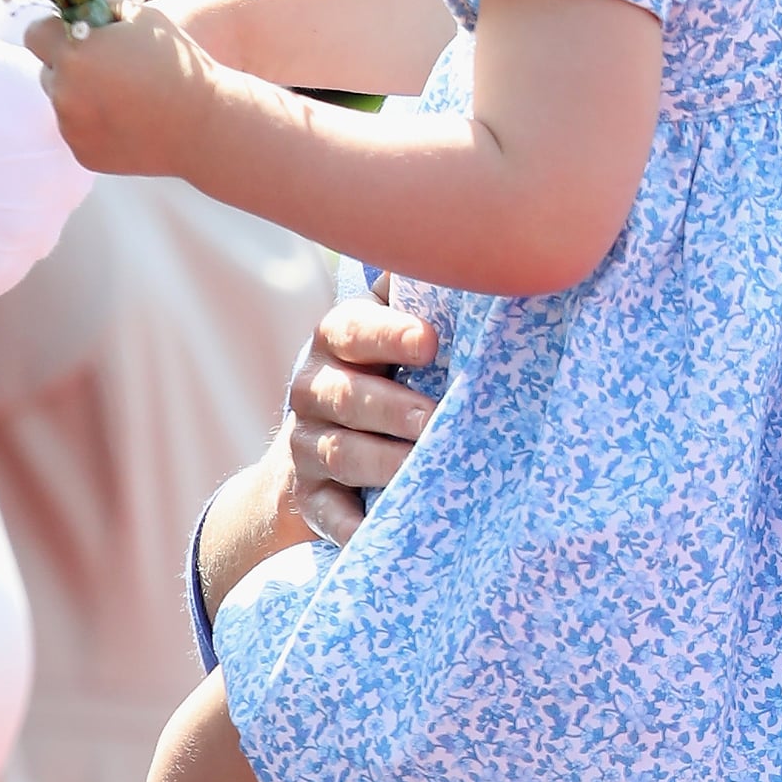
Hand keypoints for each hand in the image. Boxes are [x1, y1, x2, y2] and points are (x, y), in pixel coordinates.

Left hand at [25, 4, 216, 177]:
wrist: (204, 123)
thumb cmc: (177, 63)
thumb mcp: (144, 17)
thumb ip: (103, 8)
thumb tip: (81, 11)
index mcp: (74, 54)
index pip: (35, 34)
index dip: (56, 30)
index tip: (79, 34)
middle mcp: (63, 92)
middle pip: (48, 70)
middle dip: (70, 64)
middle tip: (109, 66)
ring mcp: (71, 128)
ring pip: (63, 102)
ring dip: (82, 94)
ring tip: (124, 94)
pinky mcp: (84, 154)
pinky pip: (78, 130)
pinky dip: (95, 123)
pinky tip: (129, 118)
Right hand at [286, 285, 439, 544]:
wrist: (315, 448)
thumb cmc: (380, 373)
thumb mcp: (390, 331)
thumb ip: (417, 296)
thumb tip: (475, 253)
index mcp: (335, 338)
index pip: (355, 330)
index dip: (390, 334)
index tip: (432, 344)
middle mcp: (312, 388)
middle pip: (349, 397)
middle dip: (396, 409)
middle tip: (438, 420)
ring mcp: (306, 446)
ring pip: (342, 453)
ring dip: (385, 462)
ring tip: (426, 468)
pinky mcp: (309, 498)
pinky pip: (328, 515)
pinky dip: (354, 525)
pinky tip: (383, 529)